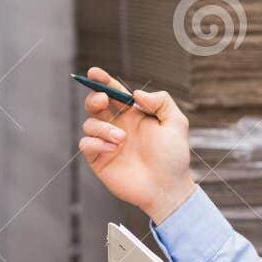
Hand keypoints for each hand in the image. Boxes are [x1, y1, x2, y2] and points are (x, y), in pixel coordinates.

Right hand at [77, 66, 195, 222]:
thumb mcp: (176, 123)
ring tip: (121, 139)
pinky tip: (112, 149)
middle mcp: (117, 126)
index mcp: (133, 115)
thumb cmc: (173, 157)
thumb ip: (161, 101)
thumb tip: (136, 94)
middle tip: (102, 100)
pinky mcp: (99, 160)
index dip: (103, 80)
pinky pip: (86, 144)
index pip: (114, 93)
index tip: (94, 72)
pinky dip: (95, 143)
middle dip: (94, 97)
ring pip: (89, 124)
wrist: (167, 188)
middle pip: (95, 104)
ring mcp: (106, 143)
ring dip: (102, 127)